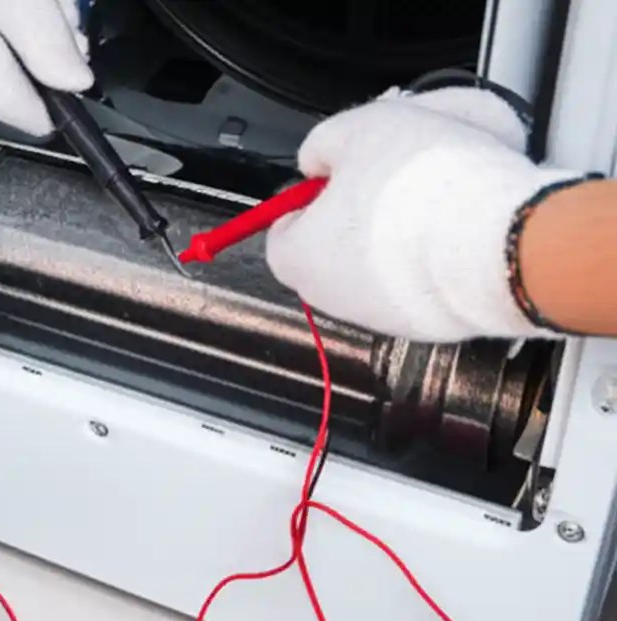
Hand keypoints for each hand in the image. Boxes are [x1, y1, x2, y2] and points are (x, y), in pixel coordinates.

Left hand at [265, 88, 583, 341]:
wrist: (503, 237)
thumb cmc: (425, 186)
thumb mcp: (357, 130)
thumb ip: (323, 144)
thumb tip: (318, 157)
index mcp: (299, 257)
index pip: (281, 230)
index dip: (308, 197)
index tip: (333, 177)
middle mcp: (334, 298)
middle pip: (329, 252)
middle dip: (353, 217)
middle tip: (385, 180)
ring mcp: (384, 316)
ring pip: (377, 269)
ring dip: (396, 235)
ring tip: (430, 198)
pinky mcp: (431, 325)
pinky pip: (420, 285)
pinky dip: (432, 259)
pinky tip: (457, 226)